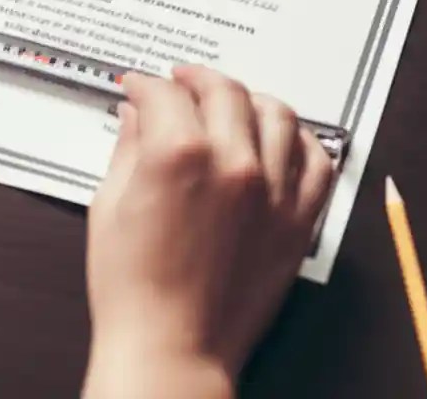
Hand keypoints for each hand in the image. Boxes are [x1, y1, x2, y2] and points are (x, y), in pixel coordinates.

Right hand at [83, 66, 334, 398]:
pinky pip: (316, 162)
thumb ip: (127, 150)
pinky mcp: (297, 221)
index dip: (145, 84)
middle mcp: (233, 162)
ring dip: (250, 99)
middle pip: (224, 91)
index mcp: (179, 153)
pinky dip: (301, 140)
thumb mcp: (110, 206)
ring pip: (276, 114)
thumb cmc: (135, 290)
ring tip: (234, 102)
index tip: (138, 87)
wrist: (171, 348)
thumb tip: (134, 117)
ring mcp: (273, 191)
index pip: (165, 93)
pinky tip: (283, 138)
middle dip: (197, 78)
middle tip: (182, 81)